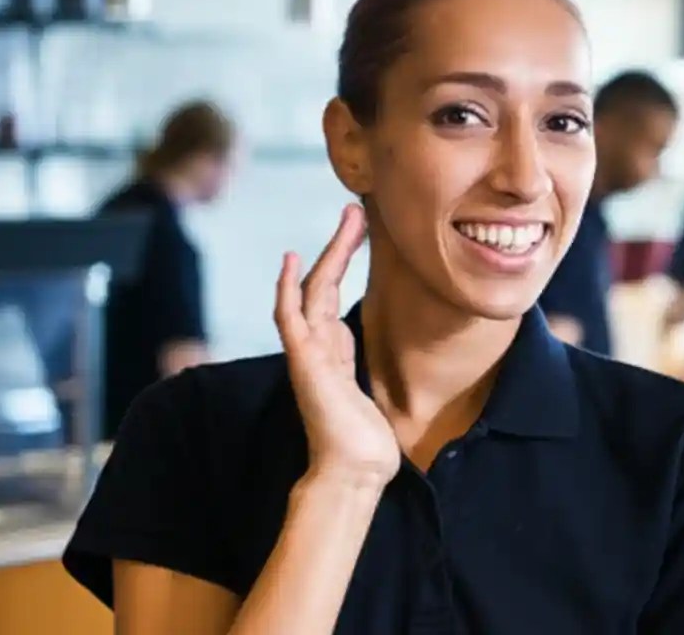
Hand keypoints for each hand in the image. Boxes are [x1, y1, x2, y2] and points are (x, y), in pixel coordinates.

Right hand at [275, 204, 398, 487]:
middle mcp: (317, 346)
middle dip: (339, 246)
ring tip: (348, 218)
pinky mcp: (305, 364)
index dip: (340, 261)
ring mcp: (308, 353)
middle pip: (322, 283)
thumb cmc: (366, 441)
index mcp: (333, 351)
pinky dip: (286, 288)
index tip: (358, 232)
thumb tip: (397, 359)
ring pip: (313, 290)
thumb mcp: (377, 392)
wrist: (354, 472)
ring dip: (329, 253)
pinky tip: (291, 260)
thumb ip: (373, 372)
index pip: (331, 294)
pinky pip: (290, 319)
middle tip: (357, 210)